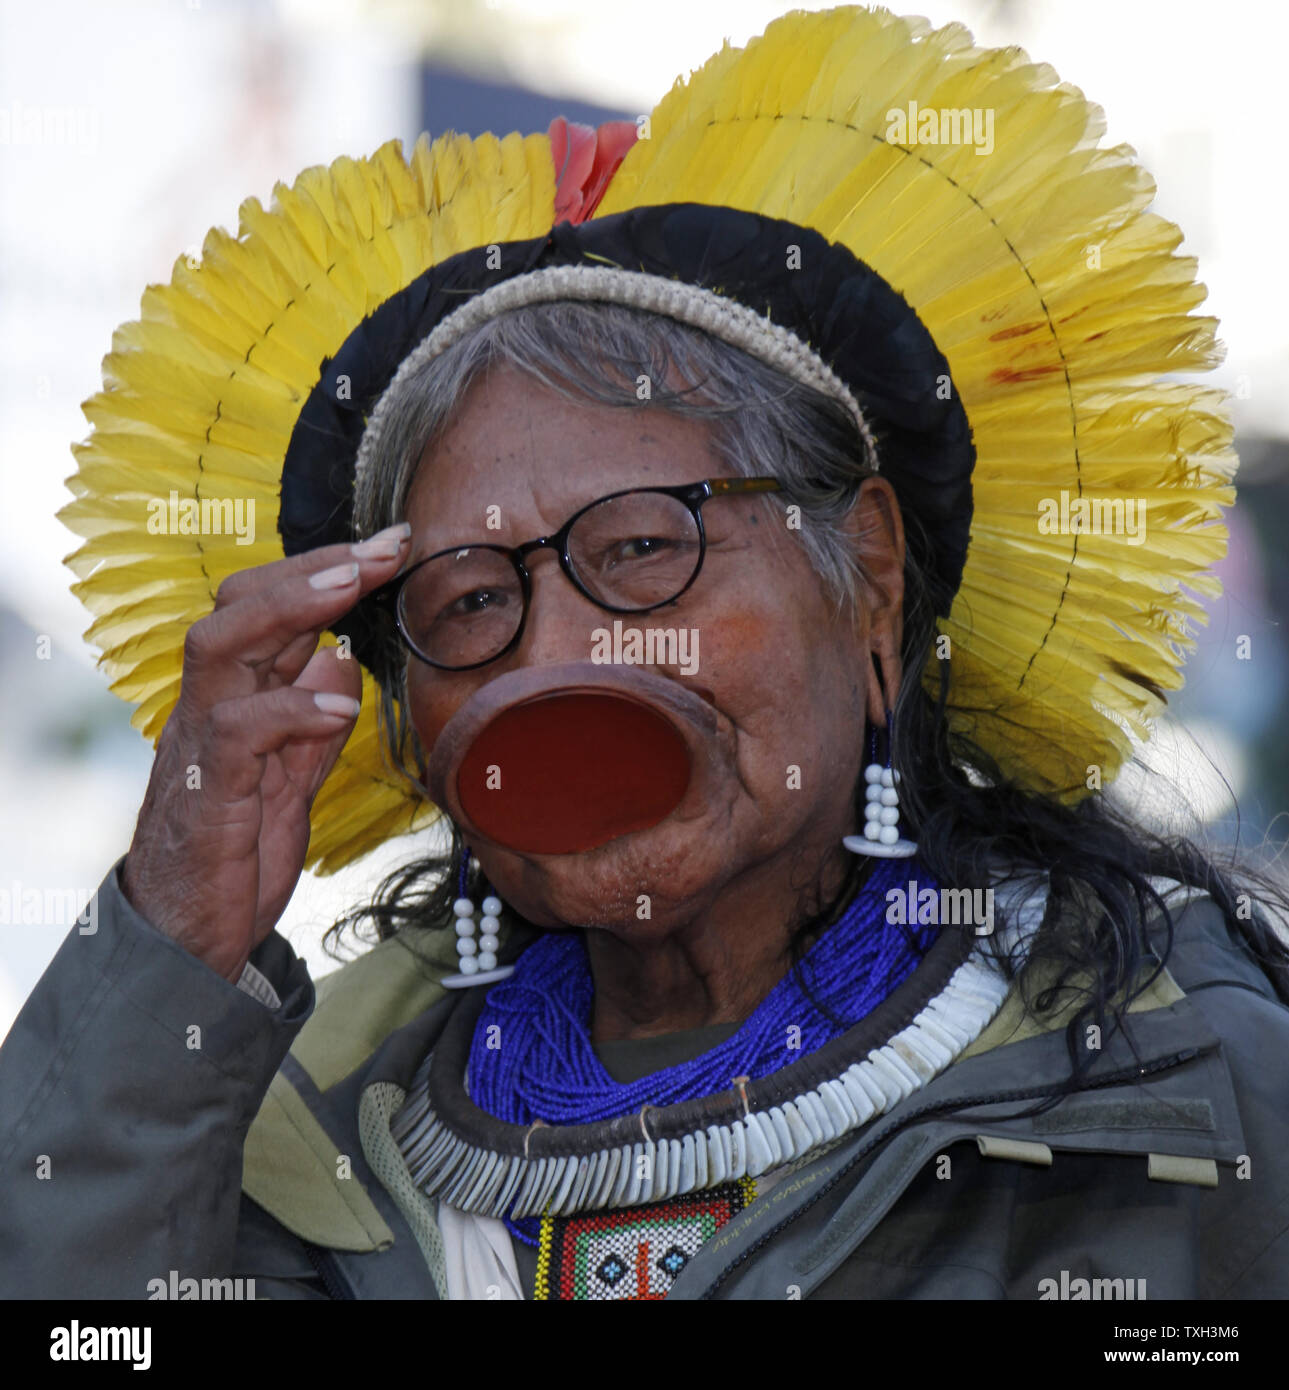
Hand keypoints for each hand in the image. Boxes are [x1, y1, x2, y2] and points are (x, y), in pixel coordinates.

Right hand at [120, 523, 410, 982]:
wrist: (191, 935)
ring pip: (221, 647)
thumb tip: (344, 662)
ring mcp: (200, 744)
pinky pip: (238, 731)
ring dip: (290, 609)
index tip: (392, 545)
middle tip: (384, 547)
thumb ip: (312, 724)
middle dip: (313, 567)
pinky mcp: (206, 791)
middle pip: (240, 607)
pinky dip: (290, 709)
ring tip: (352, 586)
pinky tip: (341, 708)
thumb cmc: (237, 851)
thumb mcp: (290, 779)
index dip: (325, 570)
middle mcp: (210, 707)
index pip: (268, 609)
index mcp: (235, 699)